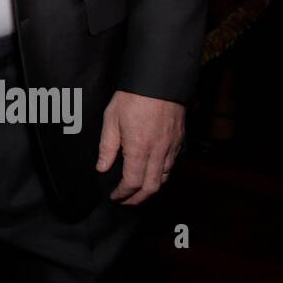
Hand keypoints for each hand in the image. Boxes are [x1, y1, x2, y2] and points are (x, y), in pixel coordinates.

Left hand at [97, 90, 184, 204]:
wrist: (159, 81)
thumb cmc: (133, 97)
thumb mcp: (111, 119)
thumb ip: (107, 146)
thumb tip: (102, 167)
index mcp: (139, 148)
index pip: (132, 182)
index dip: (123, 194)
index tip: (114, 196)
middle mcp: (158, 152)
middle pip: (152, 187)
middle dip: (138, 199)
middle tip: (125, 200)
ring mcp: (171, 147)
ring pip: (164, 178)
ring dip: (151, 189)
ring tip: (138, 190)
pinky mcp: (179, 141)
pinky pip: (172, 165)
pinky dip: (162, 175)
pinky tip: (152, 172)